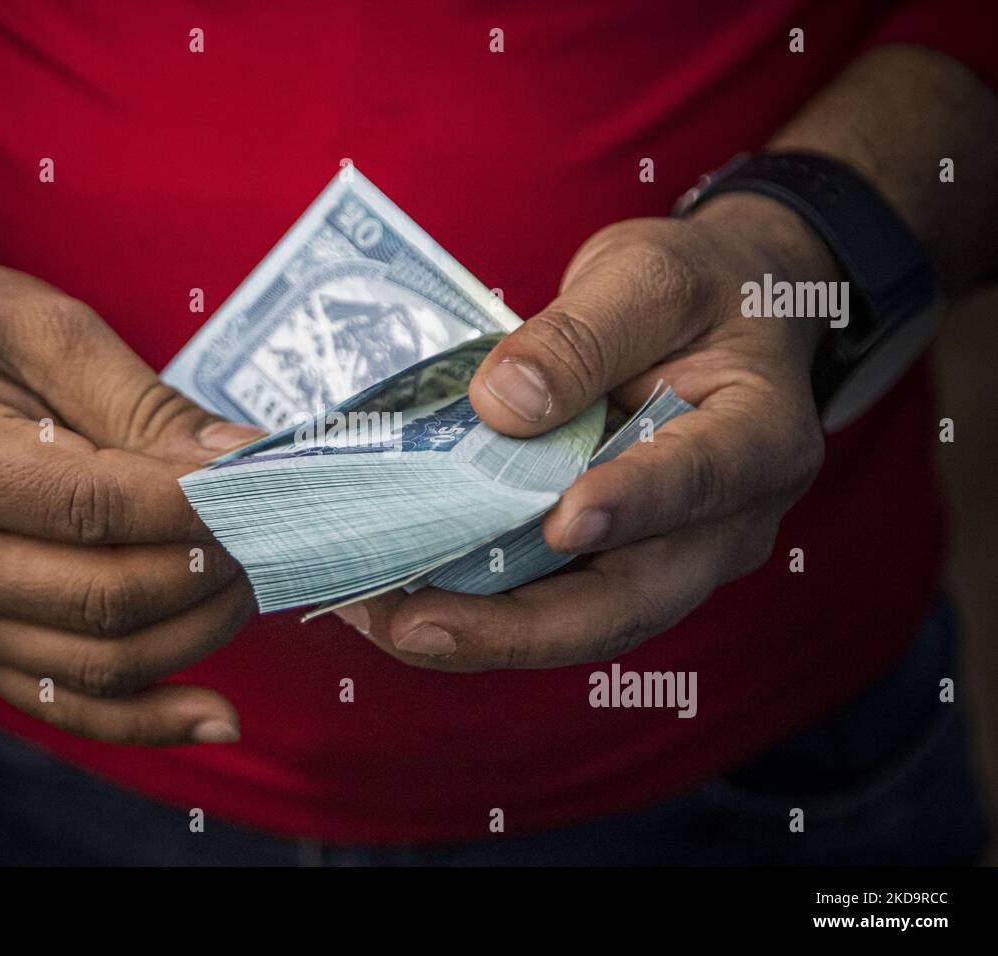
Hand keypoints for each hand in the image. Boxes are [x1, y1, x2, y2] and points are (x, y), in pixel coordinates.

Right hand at [0, 246, 263, 741]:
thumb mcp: (42, 326)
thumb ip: (142, 402)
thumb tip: (243, 463)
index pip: (92, 508)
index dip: (195, 507)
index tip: (267, 484)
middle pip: (101, 598)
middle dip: (210, 569)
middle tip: (273, 527)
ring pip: (96, 664)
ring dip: (198, 632)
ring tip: (252, 579)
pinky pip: (64, 706)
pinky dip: (147, 721)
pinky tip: (217, 718)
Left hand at [344, 194, 836, 669]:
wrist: (720, 314)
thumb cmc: (696, 289)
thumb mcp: (646, 276)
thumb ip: (584, 335)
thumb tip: (504, 405)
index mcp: (759, 439)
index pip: (700, 480)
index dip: (634, 505)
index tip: (565, 519)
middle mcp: (723, 525)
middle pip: (628, 601)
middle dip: (517, 628)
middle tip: (417, 627)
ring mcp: (668, 556)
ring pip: (577, 621)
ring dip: (478, 631)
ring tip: (382, 619)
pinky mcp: (614, 562)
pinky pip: (548, 599)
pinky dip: (476, 607)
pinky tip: (401, 596)